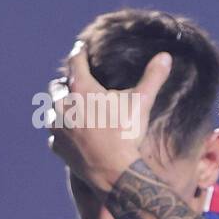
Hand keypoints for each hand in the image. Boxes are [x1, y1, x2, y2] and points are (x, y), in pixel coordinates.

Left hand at [46, 44, 172, 192]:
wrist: (114, 172)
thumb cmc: (127, 134)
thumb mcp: (142, 102)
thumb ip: (152, 77)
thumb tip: (165, 56)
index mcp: (81, 88)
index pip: (75, 61)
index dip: (79, 52)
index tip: (80, 47)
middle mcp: (63, 104)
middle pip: (57, 85)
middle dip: (66, 83)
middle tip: (76, 83)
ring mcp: (57, 126)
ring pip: (52, 109)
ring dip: (61, 107)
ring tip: (73, 109)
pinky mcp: (57, 145)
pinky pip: (55, 134)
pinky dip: (63, 132)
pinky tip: (73, 135)